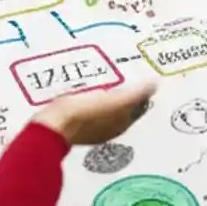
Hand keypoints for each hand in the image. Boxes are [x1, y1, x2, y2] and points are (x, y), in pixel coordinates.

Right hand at [31, 81, 156, 145]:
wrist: (51, 126)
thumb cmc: (84, 112)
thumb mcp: (113, 101)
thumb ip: (134, 95)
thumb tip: (155, 84)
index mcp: (121, 123)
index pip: (138, 107)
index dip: (142, 94)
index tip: (145, 78)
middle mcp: (110, 129)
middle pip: (125, 110)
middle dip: (129, 96)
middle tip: (131, 76)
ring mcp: (93, 128)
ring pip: (109, 111)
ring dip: (113, 98)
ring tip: (112, 81)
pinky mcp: (77, 124)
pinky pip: (93, 109)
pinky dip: (98, 100)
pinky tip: (93, 92)